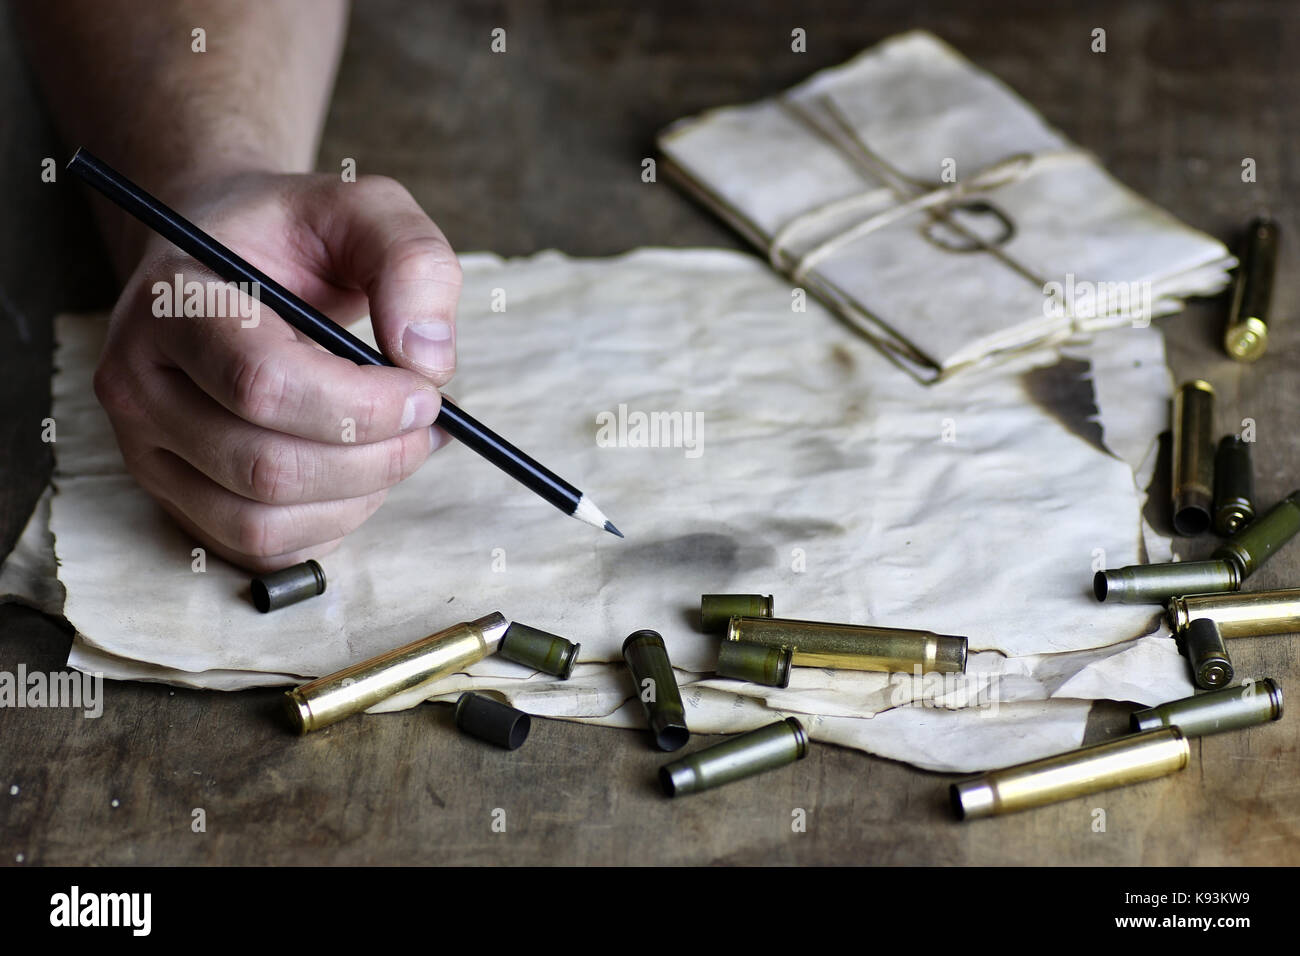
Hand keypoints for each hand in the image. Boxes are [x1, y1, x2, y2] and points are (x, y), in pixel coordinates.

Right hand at [92, 171, 460, 571]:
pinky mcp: (176, 496)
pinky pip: (260, 546)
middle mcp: (138, 384)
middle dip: (373, 457)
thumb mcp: (364, 209)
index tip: (424, 391)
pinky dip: (331, 523)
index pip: (262, 384)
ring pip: (261, 522)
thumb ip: (411, 261)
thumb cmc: (295, 236)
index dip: (360, 406)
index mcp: (172, 303)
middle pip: (266, 467)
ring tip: (399, 444)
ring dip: (358, 496)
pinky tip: (360, 473)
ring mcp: (147, 450)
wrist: (225, 257)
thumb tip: (429, 360)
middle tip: (425, 421)